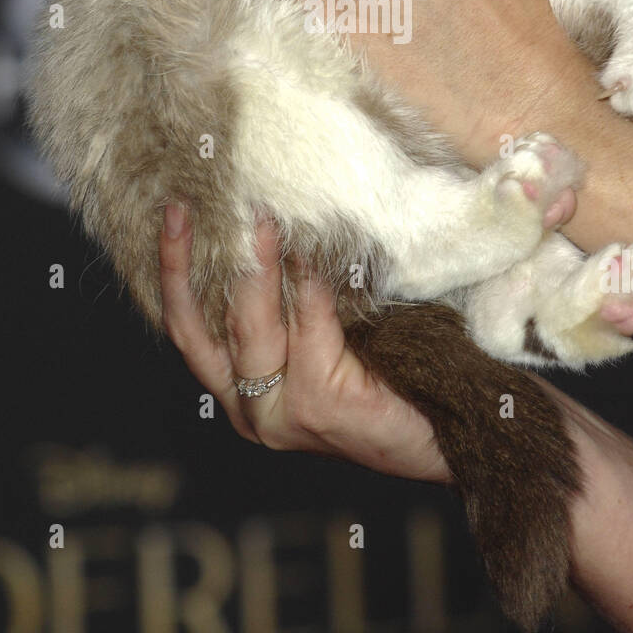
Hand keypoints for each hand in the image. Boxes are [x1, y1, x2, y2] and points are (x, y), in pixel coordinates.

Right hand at [160, 205, 451, 483]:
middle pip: (199, 328)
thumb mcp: (327, 330)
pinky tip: (313, 243)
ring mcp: (282, 414)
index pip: (189, 326)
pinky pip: (308, 324)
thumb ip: (292, 294)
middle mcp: (251, 409)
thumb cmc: (394, 373)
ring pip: (250, 324)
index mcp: (243, 392)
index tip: (176, 211)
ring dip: (253, 262)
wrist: (457, 428)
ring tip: (259, 211)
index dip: (175, 267)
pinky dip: (308, 280)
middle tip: (189, 203)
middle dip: (187, 260)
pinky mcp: (320, 407)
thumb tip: (271, 210)